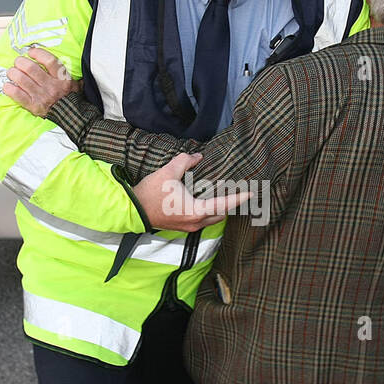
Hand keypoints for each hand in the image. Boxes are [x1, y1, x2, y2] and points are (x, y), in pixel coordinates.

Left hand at [2, 46, 78, 116]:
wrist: (70, 117)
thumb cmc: (69, 97)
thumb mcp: (73, 81)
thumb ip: (65, 70)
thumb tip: (56, 57)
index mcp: (62, 78)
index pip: (49, 61)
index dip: (38, 53)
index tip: (31, 52)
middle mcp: (51, 86)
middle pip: (31, 68)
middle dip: (20, 62)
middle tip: (18, 62)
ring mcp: (41, 97)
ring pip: (22, 79)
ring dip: (13, 73)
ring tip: (11, 72)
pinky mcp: (33, 106)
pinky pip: (17, 95)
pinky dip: (9, 88)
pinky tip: (7, 85)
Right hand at [133, 153, 250, 231]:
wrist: (132, 211)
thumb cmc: (150, 194)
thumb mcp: (168, 172)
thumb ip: (185, 161)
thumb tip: (197, 156)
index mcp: (196, 211)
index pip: (224, 204)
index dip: (239, 198)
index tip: (251, 193)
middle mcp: (195, 222)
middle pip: (221, 214)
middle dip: (231, 204)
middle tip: (238, 191)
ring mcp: (189, 227)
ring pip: (212, 219)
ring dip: (219, 208)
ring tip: (223, 194)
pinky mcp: (182, 227)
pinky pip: (202, 220)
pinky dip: (208, 211)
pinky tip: (206, 200)